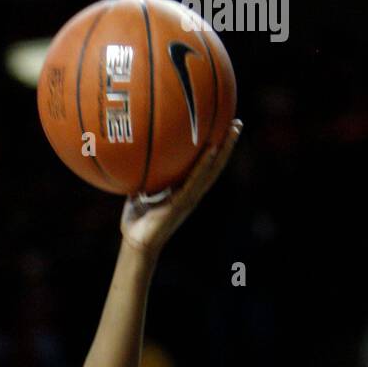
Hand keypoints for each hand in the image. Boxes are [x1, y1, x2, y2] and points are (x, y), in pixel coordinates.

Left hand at [120, 119, 242, 257]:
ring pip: (212, 170)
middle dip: (227, 145)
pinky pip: (195, 181)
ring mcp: (189, 198)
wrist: (136, 243)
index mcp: (184, 189)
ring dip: (225, 150)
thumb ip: (141, 178)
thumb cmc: (136, 222)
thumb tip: (132, 157)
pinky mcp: (183, 203)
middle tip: (236, 123)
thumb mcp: (138, 193)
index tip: (221, 128)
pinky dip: (204, 165)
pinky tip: (211, 149)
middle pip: (214, 165)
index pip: (203, 166)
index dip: (213, 149)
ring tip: (233, 130)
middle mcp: (191, 192)